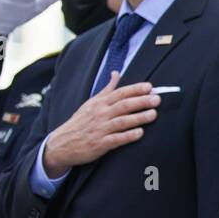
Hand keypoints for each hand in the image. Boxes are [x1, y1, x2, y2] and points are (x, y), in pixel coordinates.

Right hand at [42, 73, 158, 176]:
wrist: (61, 144)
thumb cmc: (80, 122)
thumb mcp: (91, 103)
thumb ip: (107, 89)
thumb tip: (116, 73)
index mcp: (99, 103)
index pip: (120, 93)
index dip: (135, 89)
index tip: (149, 87)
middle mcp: (100, 114)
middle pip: (123, 105)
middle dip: (141, 101)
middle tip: (157, 99)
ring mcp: (100, 129)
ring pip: (122, 121)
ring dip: (139, 117)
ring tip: (153, 114)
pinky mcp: (100, 144)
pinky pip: (116, 139)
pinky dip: (128, 136)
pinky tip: (140, 133)